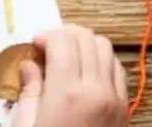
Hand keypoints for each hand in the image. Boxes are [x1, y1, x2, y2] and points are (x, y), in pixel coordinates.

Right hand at [14, 25, 128, 126]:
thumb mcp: (26, 126)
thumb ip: (30, 91)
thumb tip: (30, 65)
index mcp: (67, 94)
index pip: (64, 41)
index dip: (47, 35)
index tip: (34, 44)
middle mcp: (96, 90)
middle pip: (87, 39)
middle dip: (65, 34)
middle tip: (48, 46)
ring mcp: (115, 98)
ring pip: (106, 48)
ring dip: (85, 44)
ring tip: (67, 56)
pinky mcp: (125, 108)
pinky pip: (117, 69)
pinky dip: (101, 60)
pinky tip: (85, 72)